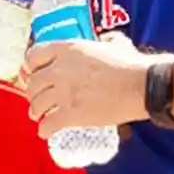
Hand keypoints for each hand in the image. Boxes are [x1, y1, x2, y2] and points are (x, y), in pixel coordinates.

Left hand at [23, 39, 152, 138]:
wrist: (142, 85)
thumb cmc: (130, 64)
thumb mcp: (112, 43)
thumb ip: (103, 41)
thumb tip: (106, 41)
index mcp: (66, 49)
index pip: (32, 56)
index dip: (31, 67)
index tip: (34, 74)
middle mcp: (59, 69)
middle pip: (32, 83)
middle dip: (33, 93)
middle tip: (39, 99)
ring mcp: (64, 92)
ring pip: (36, 104)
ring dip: (36, 112)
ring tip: (40, 116)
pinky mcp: (72, 113)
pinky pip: (48, 124)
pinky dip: (45, 130)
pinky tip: (46, 132)